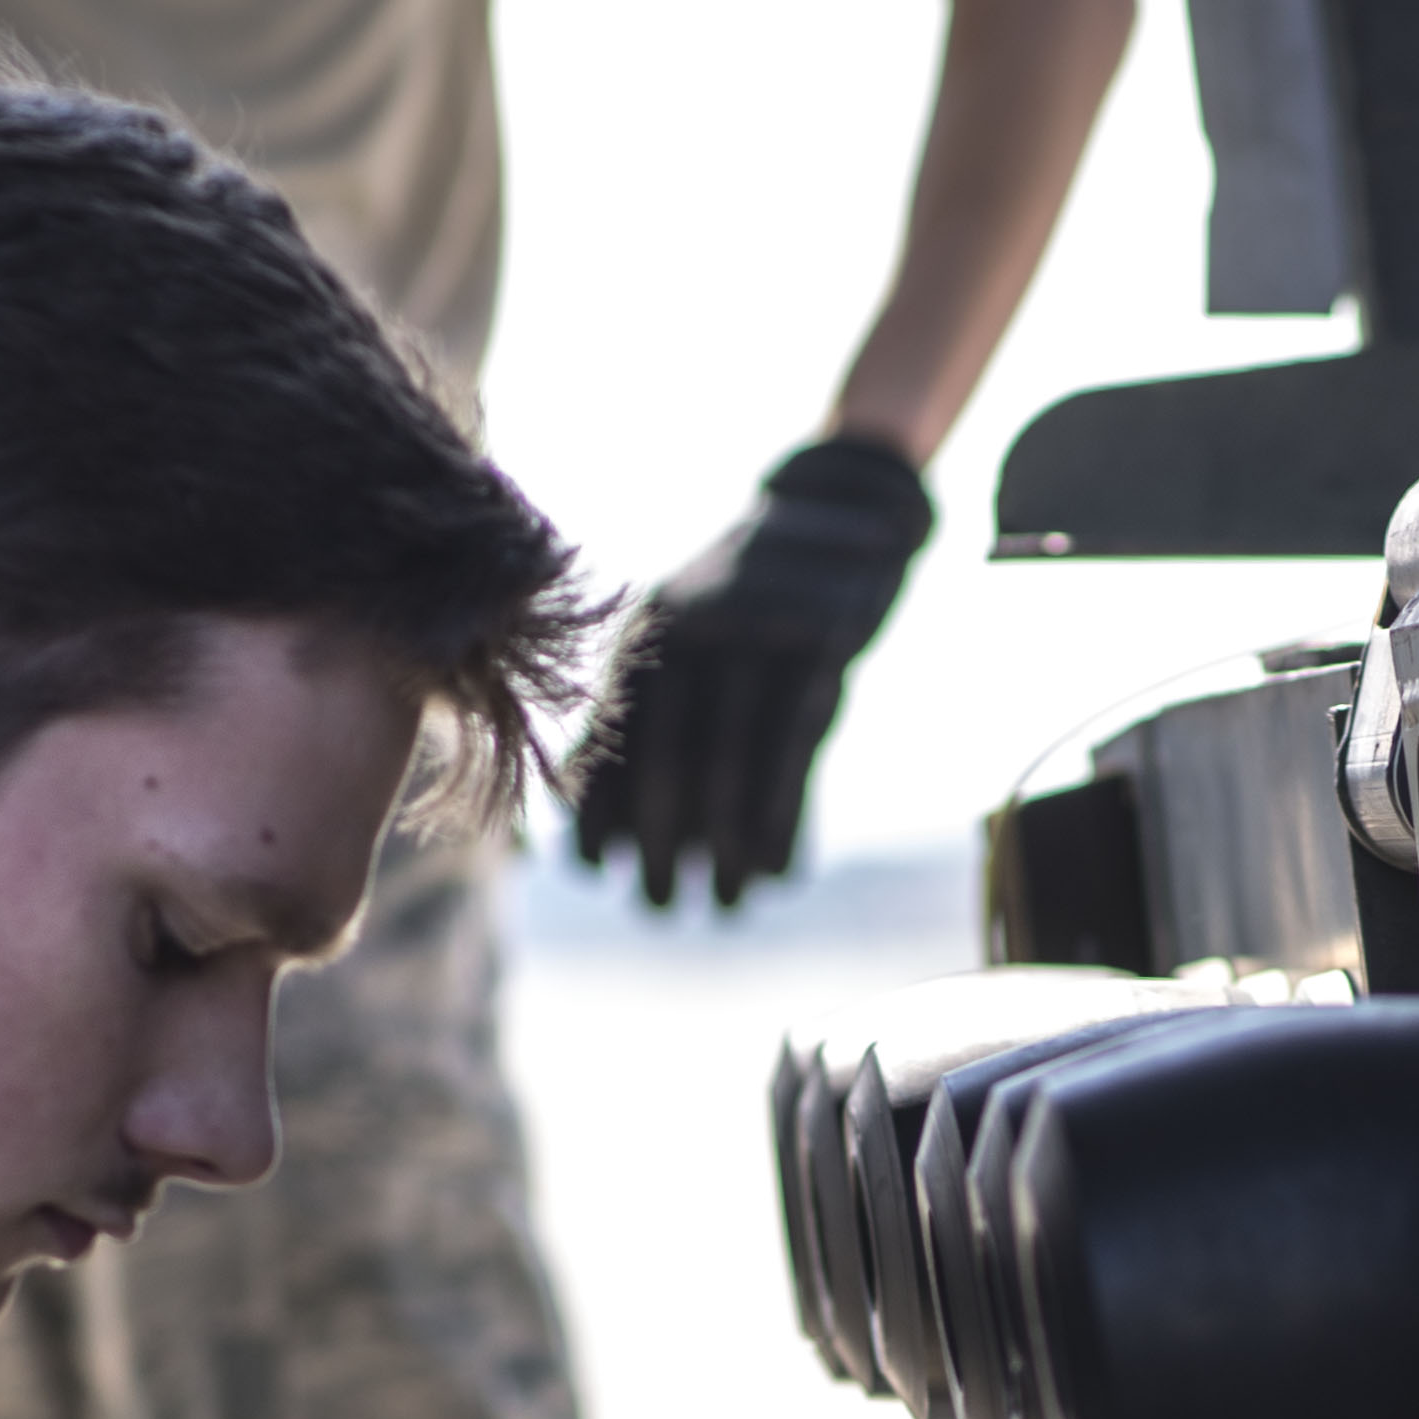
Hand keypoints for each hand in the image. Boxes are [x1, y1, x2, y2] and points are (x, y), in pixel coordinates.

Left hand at [561, 434, 930, 912]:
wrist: (845, 511)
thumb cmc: (755, 600)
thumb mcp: (687, 637)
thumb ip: (638, 708)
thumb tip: (574, 809)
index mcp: (650, 629)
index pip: (613, 728)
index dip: (597, 802)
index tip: (592, 870)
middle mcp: (694, 624)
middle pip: (666, 752)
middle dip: (658, 840)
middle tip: (658, 906)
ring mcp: (761, 630)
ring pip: (732, 758)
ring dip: (725, 845)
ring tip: (722, 907)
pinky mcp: (823, 645)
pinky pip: (792, 747)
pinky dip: (782, 816)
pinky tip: (775, 871)